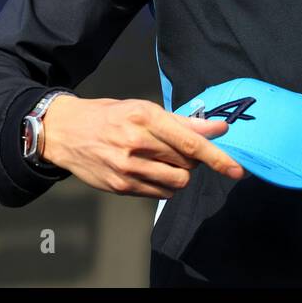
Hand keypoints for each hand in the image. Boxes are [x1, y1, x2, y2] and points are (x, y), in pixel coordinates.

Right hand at [40, 95, 245, 197]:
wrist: (65, 131)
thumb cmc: (107, 116)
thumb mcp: (143, 108)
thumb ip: (181, 121)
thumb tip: (217, 128)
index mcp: (144, 117)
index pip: (190, 142)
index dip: (217, 157)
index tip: (236, 168)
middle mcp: (136, 142)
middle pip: (187, 164)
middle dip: (192, 160)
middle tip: (179, 150)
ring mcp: (127, 168)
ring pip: (177, 182)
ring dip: (180, 174)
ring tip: (166, 162)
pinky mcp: (121, 186)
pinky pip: (160, 194)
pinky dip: (165, 185)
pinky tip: (153, 172)